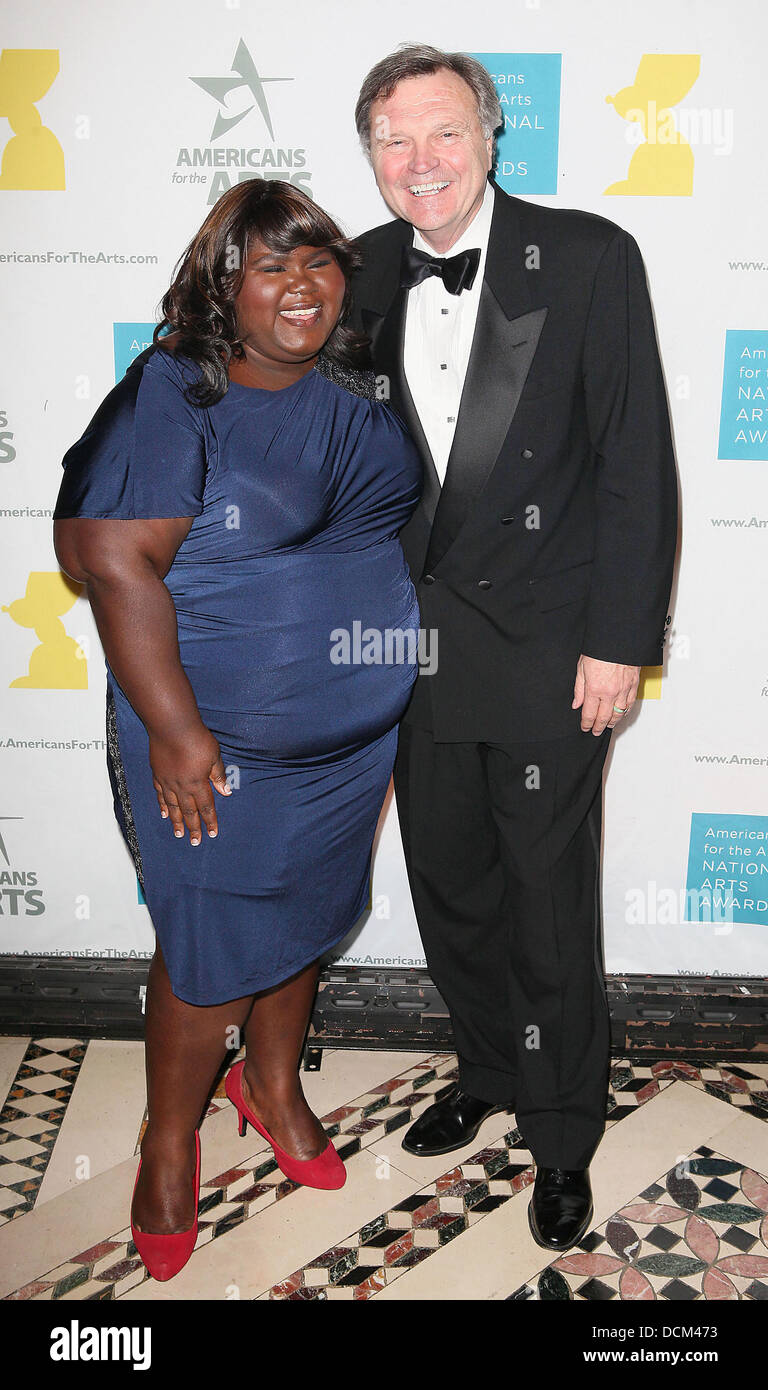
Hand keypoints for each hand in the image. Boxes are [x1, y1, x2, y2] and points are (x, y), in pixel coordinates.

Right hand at [148, 724, 230, 843]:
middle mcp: (182, 787)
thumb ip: (218, 775)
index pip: (206, 807)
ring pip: (173, 807)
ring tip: (179, 834)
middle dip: (193, 828)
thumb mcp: (214, 756)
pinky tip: (164, 814)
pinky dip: (163, 806)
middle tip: (195, 842)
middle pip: (189, 811)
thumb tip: (226, 792)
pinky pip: (160, 795)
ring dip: (176, 822)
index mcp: (198, 783)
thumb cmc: (196, 738)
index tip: (212, 833)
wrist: (171, 726)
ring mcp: (167, 782)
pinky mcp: (157, 775)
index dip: (210, 821)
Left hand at [572, 655, 639, 735]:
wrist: (619, 638)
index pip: (589, 714)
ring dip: (612, 722)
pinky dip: (625, 712)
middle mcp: (610, 692)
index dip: (586, 724)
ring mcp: (624, 690)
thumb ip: (579, 689)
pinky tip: (621, 714)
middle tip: (595, 731)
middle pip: (604, 717)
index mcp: (595, 689)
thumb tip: (576, 704)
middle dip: (598, 727)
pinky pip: (630, 704)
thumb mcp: (581, 667)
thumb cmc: (600, 649)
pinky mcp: (634, 685)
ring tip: (607, 726)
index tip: (585, 728)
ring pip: (619, 714)